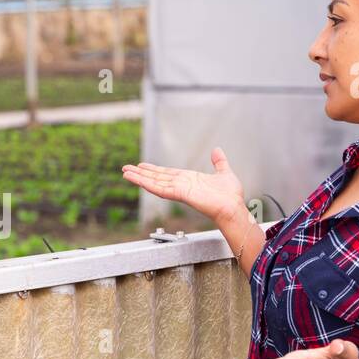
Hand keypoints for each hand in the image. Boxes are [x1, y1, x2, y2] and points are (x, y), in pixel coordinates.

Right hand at [121, 147, 246, 224]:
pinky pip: (162, 189)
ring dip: (139, 178)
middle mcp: (181, 185)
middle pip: (156, 178)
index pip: (166, 173)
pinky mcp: (181, 194)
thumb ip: (219, 162)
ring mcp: (180, 190)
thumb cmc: (230, 196)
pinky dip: (149, 185)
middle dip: (140, 174)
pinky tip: (139, 181)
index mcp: (189, 180)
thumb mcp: (224, 173)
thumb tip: (217, 150)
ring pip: (155, 183)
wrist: (233, 208)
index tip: (141, 166)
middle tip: (125, 169)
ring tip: (125, 173)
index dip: (153, 170)